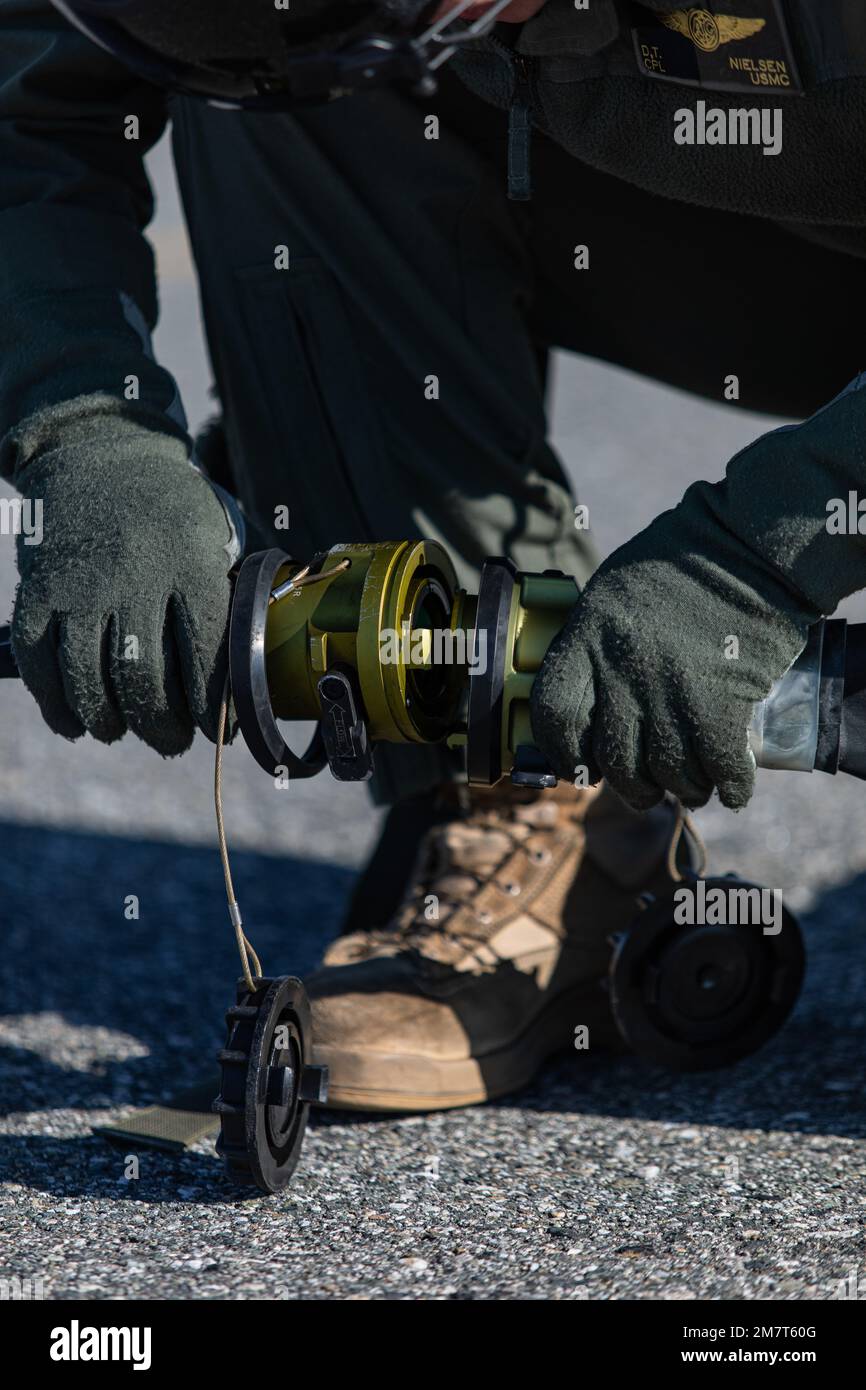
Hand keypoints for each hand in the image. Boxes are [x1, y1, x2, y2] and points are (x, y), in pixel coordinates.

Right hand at [11, 398, 239, 755]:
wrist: (102, 451)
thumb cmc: (173, 507)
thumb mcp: (217, 533)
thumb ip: (229, 593)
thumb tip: (252, 666)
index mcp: (191, 564)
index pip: (206, 656)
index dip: (210, 707)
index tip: (214, 729)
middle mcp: (134, 577)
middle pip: (144, 677)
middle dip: (159, 726)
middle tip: (169, 743)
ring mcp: (80, 585)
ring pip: (89, 678)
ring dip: (107, 720)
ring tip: (120, 731)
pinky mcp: (39, 589)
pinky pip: (40, 662)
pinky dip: (55, 703)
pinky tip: (74, 723)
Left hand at [530, 482, 816, 810]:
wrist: (748, 542)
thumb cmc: (681, 558)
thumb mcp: (613, 592)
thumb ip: (596, 643)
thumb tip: (595, 698)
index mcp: (587, 637)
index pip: (554, 714)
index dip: (563, 750)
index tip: (581, 763)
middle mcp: (621, 670)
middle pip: (613, 758)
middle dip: (631, 787)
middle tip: (647, 789)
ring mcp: (670, 689)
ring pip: (667, 771)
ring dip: (683, 788)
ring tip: (694, 785)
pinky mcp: (722, 700)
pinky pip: (719, 765)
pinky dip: (729, 786)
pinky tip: (734, 788)